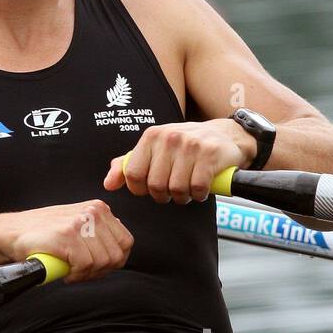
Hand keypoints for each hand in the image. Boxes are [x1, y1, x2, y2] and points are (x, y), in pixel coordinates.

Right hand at [0, 200, 132, 283]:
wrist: (10, 233)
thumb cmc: (42, 234)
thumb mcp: (77, 224)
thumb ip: (98, 231)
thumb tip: (118, 249)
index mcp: (98, 208)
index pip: (125, 242)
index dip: (113, 261)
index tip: (96, 267)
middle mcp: (93, 212)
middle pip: (117, 255)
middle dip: (100, 271)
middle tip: (81, 272)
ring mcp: (80, 222)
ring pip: (103, 262)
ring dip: (87, 274)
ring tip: (71, 271)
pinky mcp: (68, 235)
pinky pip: (85, 265)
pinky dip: (76, 275)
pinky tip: (65, 271)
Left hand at [103, 119, 251, 203]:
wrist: (225, 135)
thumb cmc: (184, 146)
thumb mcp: (154, 149)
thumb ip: (128, 165)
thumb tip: (108, 184)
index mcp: (151, 136)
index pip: (133, 173)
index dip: (140, 189)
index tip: (150, 189)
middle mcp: (169, 138)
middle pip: (155, 185)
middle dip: (163, 195)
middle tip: (172, 190)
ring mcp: (191, 145)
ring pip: (176, 189)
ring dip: (183, 196)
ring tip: (187, 188)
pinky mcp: (210, 155)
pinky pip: (197, 189)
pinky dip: (199, 194)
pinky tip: (201, 188)